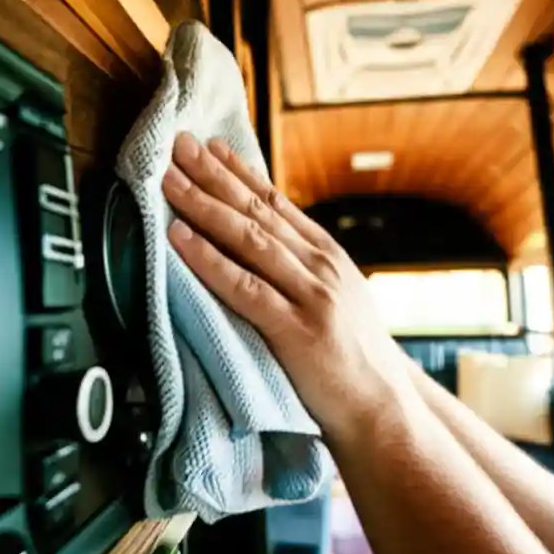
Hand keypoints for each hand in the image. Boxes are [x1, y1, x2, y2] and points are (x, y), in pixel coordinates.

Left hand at [161, 133, 405, 436]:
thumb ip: (305, 272)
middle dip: (214, 174)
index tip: (209, 146)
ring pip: (248, 239)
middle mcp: (320, 266)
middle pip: (257, 210)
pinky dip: (208, 259)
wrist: (383, 408)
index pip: (276, 203)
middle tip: (178, 144)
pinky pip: (243, 287)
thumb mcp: (338, 301)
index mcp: (328, 256)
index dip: (239, 172)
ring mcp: (310, 296)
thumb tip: (268, 247)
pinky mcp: (295, 330)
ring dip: (204, 205)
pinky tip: (180, 239)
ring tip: (170, 180)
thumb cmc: (353, 361)